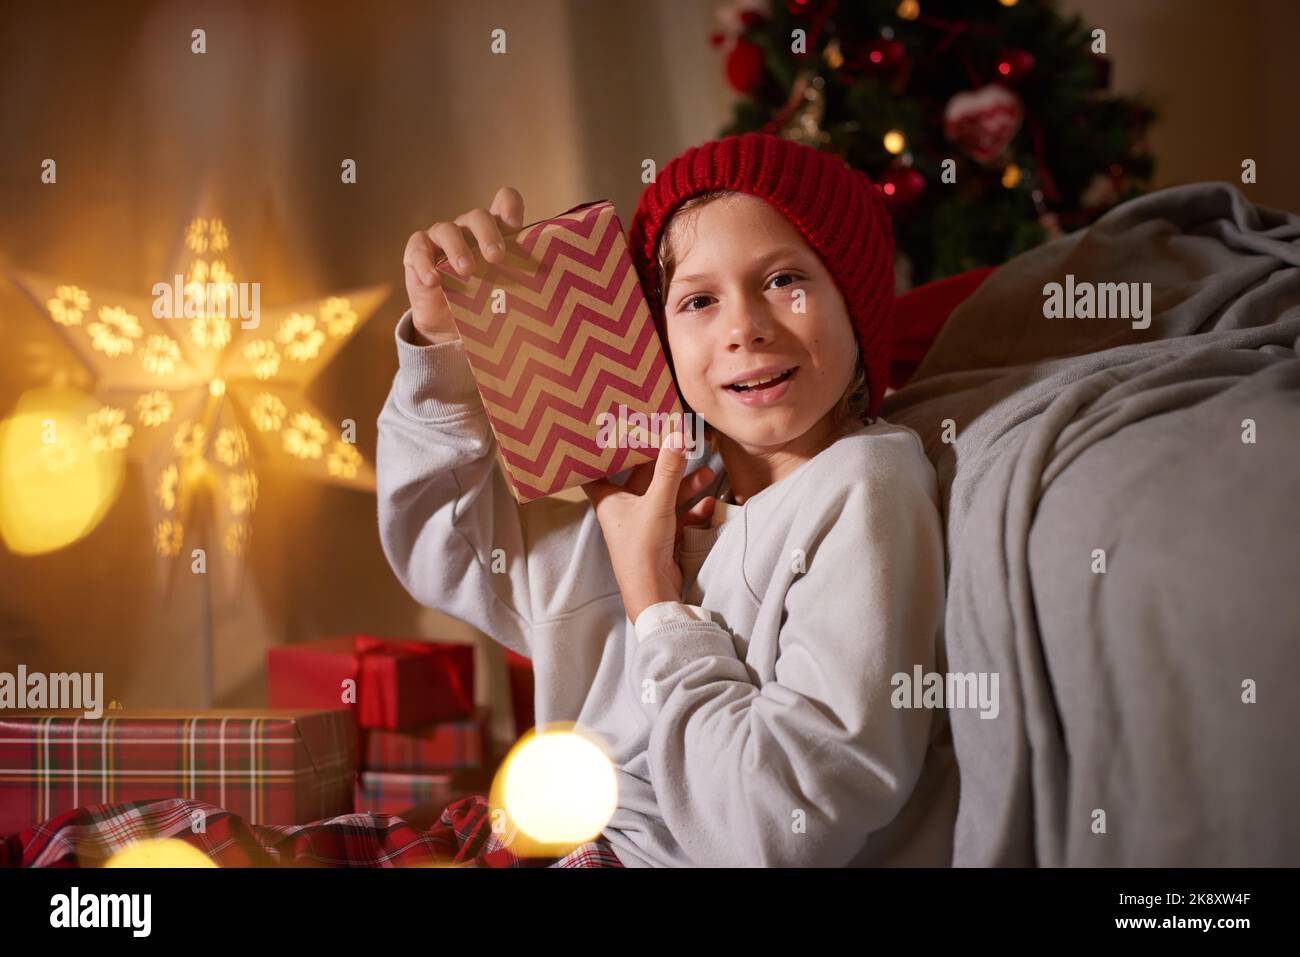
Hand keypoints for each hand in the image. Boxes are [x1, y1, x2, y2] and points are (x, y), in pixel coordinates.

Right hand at [401, 186, 525, 343]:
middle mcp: (469, 228)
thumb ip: (525, 281)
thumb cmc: (484, 300)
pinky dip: (424, 263)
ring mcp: (442, 238)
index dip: (510, 206)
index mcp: (496, 232)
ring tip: (466, 271)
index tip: (516, 224)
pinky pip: (418, 249)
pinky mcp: (418, 252)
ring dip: (457, 249)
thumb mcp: (506, 290)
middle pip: (478, 216)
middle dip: (488, 234)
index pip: (504, 203)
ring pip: (447, 230)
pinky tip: (433, 281)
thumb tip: (556, 291)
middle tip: (496, 257)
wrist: (449, 323)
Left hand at [582, 431, 719, 623]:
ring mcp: (643, 525)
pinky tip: (708, 505)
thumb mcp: (657, 503)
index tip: (607, 436)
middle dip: (662, 465)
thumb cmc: (641, 549)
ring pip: (664, 498)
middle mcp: (624, 512)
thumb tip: (676, 436)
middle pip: (641, 480)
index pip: (596, 473)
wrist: (653, 592)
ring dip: (684, 486)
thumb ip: (668, 470)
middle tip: (678, 445)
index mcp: (610, 501)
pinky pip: (677, 518)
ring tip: (706, 473)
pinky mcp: (661, 539)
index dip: (600, 456)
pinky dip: (692, 510)